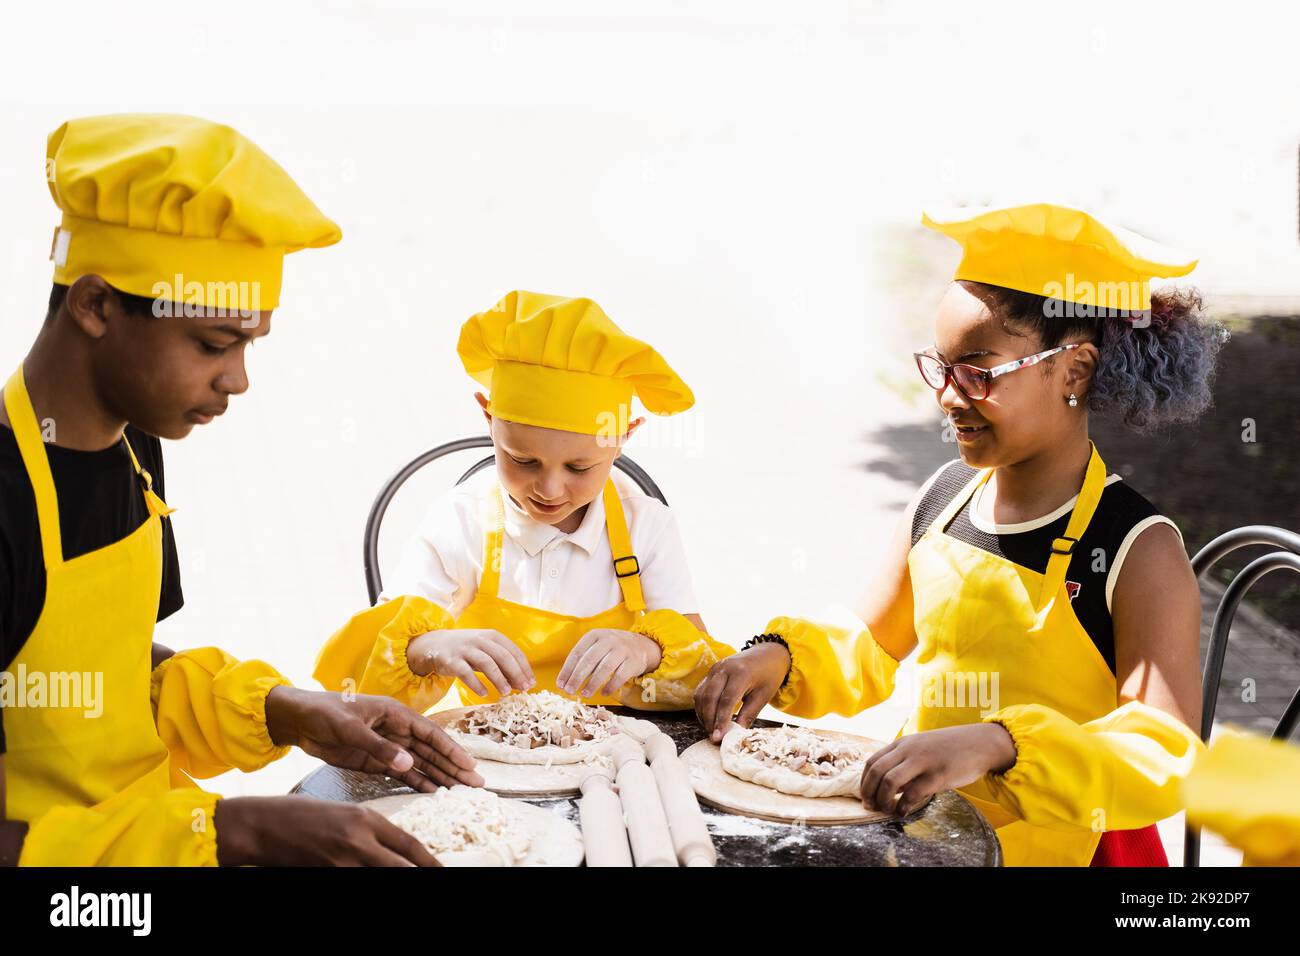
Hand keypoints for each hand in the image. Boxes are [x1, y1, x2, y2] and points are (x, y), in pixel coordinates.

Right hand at [214, 795, 439, 865]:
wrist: (260, 824)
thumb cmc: (298, 814)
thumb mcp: (342, 813)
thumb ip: (368, 830)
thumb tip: (390, 849)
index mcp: (366, 817)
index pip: (408, 844)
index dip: (428, 861)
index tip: (441, 869)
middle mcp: (359, 839)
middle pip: (401, 866)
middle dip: (420, 874)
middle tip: (440, 878)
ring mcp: (343, 860)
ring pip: (382, 876)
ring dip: (395, 879)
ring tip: (410, 881)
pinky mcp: (327, 873)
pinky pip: (356, 882)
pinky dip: (366, 883)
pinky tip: (371, 879)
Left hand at [265, 687, 483, 790]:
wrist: (298, 720)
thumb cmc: (325, 712)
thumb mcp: (350, 727)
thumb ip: (379, 746)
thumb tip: (409, 763)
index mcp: (395, 713)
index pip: (430, 733)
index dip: (451, 749)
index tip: (469, 764)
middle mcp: (397, 729)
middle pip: (431, 750)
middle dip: (454, 766)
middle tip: (476, 783)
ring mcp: (388, 746)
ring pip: (421, 763)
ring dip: (441, 776)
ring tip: (461, 790)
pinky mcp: (375, 760)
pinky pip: (402, 773)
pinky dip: (418, 782)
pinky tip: (434, 791)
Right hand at [407, 628, 534, 696]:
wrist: (434, 644)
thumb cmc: (466, 650)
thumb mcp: (485, 652)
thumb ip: (502, 665)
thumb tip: (521, 682)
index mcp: (492, 636)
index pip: (513, 651)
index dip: (524, 667)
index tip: (531, 683)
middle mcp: (480, 639)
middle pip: (502, 656)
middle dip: (515, 673)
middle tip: (523, 689)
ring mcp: (465, 649)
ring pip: (486, 663)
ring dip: (498, 678)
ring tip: (506, 692)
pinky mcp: (451, 660)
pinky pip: (465, 673)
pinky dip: (476, 684)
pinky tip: (483, 694)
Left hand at [556, 629, 661, 697]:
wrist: (641, 645)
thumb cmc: (611, 649)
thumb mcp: (597, 647)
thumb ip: (583, 661)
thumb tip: (566, 682)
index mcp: (594, 635)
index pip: (577, 653)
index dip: (567, 670)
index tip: (560, 684)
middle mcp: (608, 640)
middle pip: (589, 660)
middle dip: (577, 678)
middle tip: (569, 691)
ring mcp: (622, 649)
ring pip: (604, 668)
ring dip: (593, 683)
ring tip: (585, 694)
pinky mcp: (633, 661)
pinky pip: (620, 675)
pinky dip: (611, 686)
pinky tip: (604, 693)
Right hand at [695, 642, 790, 742]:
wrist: (768, 654)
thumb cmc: (769, 675)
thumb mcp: (763, 696)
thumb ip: (748, 715)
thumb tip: (734, 734)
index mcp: (741, 673)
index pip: (726, 700)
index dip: (720, 721)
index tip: (718, 737)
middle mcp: (724, 668)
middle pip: (709, 697)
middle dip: (709, 720)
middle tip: (713, 737)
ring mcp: (715, 668)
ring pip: (701, 694)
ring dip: (703, 714)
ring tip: (711, 730)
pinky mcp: (711, 671)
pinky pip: (701, 690)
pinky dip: (702, 706)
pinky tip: (708, 717)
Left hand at [859, 723, 1016, 816]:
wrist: (979, 743)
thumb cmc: (949, 749)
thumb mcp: (921, 749)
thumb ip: (904, 763)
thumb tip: (886, 788)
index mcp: (902, 743)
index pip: (872, 762)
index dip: (864, 782)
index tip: (865, 797)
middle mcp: (909, 750)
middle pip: (876, 771)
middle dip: (869, 792)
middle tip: (871, 807)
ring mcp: (923, 761)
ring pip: (889, 781)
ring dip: (883, 800)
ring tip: (887, 810)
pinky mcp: (938, 774)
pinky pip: (912, 793)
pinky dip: (903, 806)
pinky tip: (903, 812)